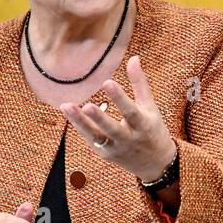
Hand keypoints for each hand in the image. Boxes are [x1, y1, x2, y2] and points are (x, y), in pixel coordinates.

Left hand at [61, 55, 176, 182]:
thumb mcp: (150, 108)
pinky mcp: (104, 153)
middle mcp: (129, 139)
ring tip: (67, 106)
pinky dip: (79, 126)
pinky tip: (69, 112)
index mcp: (143, 125)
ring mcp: (115, 149)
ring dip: (80, 122)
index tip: (107, 82)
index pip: (131, 112)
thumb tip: (133, 58)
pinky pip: (90, 138)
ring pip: (96, 136)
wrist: (155, 163)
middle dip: (99, 118)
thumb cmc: (152, 129)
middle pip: (113, 129)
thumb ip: (140, 84)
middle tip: (86, 105)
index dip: (120, 98)